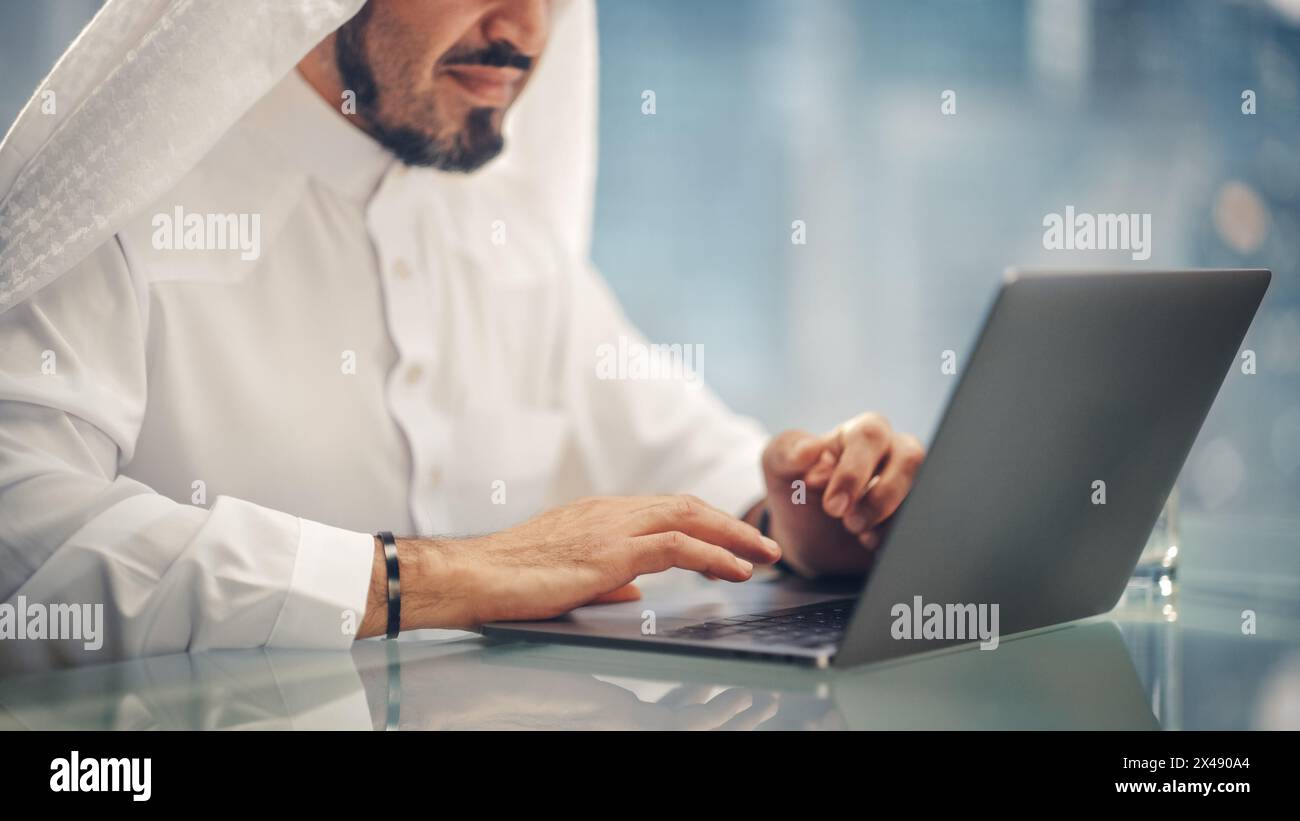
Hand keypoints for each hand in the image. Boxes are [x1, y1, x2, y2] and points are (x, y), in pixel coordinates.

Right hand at [367, 495, 781, 634]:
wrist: (471, 575)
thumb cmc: (508, 580)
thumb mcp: (567, 576)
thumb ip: (607, 579)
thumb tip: (638, 591)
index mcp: (600, 514)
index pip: (667, 510)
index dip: (707, 523)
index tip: (735, 540)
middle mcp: (610, 511)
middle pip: (687, 506)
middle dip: (732, 525)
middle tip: (765, 546)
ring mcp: (611, 527)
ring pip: (690, 519)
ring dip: (734, 537)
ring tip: (765, 556)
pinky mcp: (610, 552)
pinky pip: (676, 547)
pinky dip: (713, 555)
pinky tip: (735, 569)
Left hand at [761, 413, 924, 576]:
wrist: (803, 535)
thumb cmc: (794, 487)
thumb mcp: (778, 465)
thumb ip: (788, 452)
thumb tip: (810, 449)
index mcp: (859, 433)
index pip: (871, 434)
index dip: (854, 469)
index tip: (832, 506)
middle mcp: (891, 453)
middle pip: (910, 457)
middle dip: (881, 494)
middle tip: (848, 522)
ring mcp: (907, 485)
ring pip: (923, 490)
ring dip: (891, 517)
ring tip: (858, 533)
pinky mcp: (912, 515)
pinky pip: (922, 520)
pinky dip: (898, 535)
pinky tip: (871, 543)